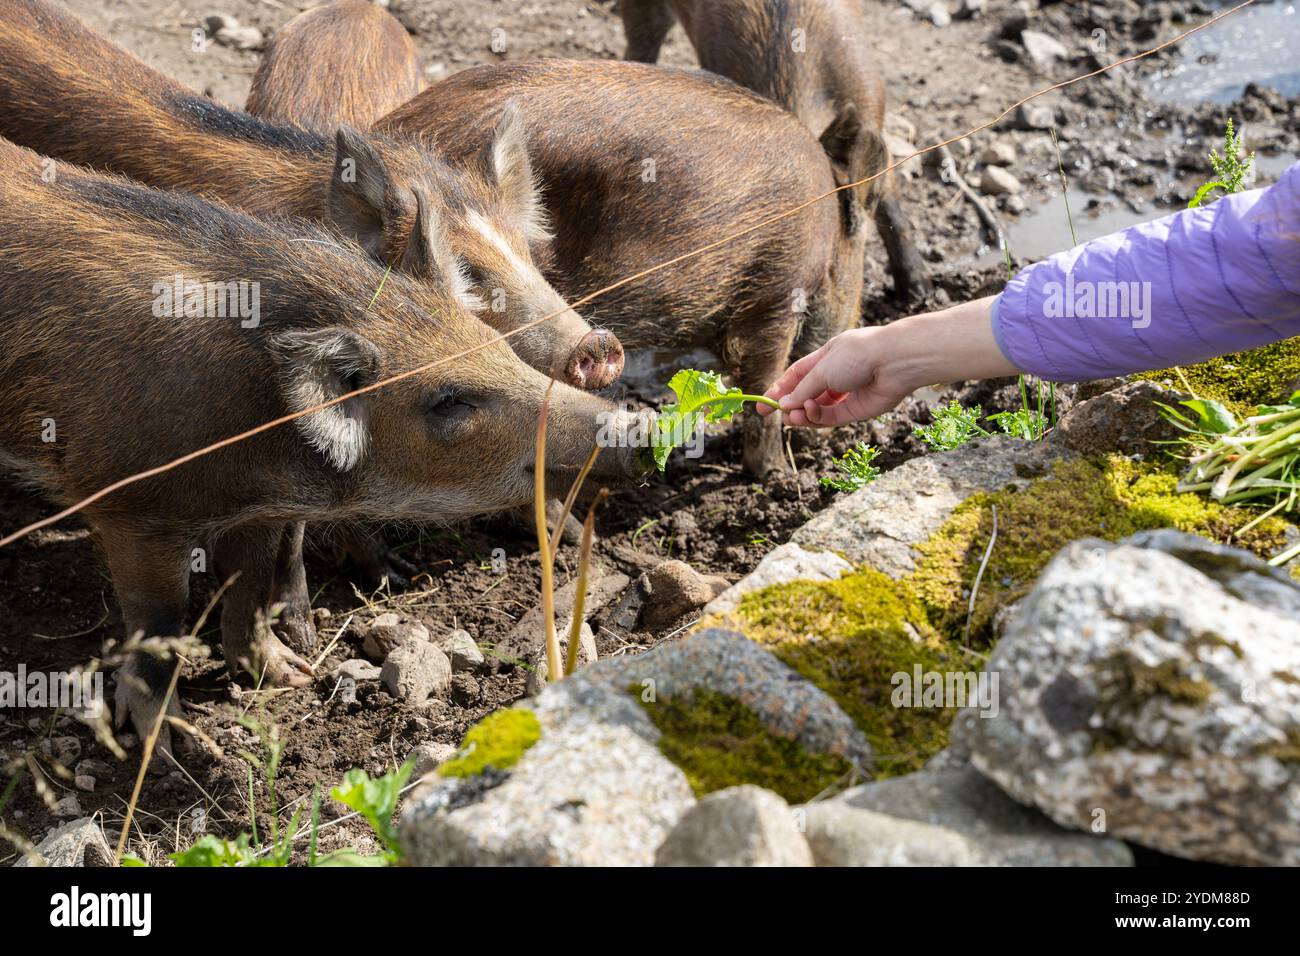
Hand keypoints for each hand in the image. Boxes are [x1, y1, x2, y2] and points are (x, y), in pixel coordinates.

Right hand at [759, 327, 912, 426]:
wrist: (894, 362)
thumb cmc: (858, 355)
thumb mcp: (822, 370)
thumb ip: (802, 390)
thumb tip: (784, 405)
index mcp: (827, 357)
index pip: (797, 376)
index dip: (779, 390)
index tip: (762, 405)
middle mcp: (836, 375)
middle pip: (807, 395)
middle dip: (790, 406)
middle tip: (776, 415)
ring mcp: (847, 394)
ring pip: (818, 409)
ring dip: (802, 414)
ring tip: (791, 418)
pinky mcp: (857, 409)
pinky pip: (831, 417)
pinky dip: (817, 417)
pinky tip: (807, 413)